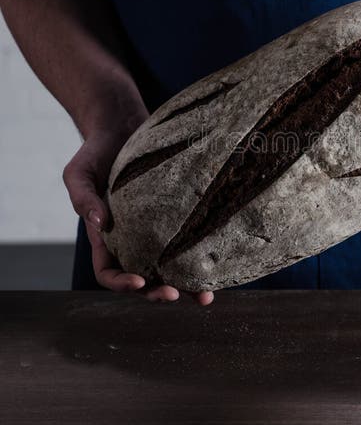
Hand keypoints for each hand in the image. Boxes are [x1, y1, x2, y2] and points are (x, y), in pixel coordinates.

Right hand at [63, 122, 213, 305]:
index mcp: (104, 238)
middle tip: (175, 294)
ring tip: (205, 296)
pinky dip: (200, 255)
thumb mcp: (78, 173)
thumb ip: (83, 199)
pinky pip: (187, 242)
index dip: (121, 284)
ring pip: (169, 267)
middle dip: (157, 292)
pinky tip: (217, 263)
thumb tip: (99, 224)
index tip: (139, 282)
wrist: (121, 127)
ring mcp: (155, 230)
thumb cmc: (94, 151)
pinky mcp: (176, 216)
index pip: (108, 272)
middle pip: (143, 279)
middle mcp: (131, 240)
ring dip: (186, 286)